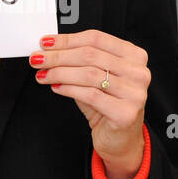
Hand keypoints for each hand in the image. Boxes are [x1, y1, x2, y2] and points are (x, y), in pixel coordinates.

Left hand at [29, 30, 147, 178]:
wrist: (120, 140)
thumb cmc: (108, 106)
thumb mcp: (95, 78)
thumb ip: (78, 62)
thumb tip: (51, 50)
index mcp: (133, 56)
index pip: (96, 39)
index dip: (67, 39)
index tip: (46, 42)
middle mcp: (138, 72)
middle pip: (90, 55)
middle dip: (58, 56)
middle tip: (39, 58)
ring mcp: (134, 93)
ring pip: (88, 74)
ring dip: (60, 72)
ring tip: (44, 74)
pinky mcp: (125, 113)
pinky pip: (90, 95)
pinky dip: (68, 89)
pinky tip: (56, 87)